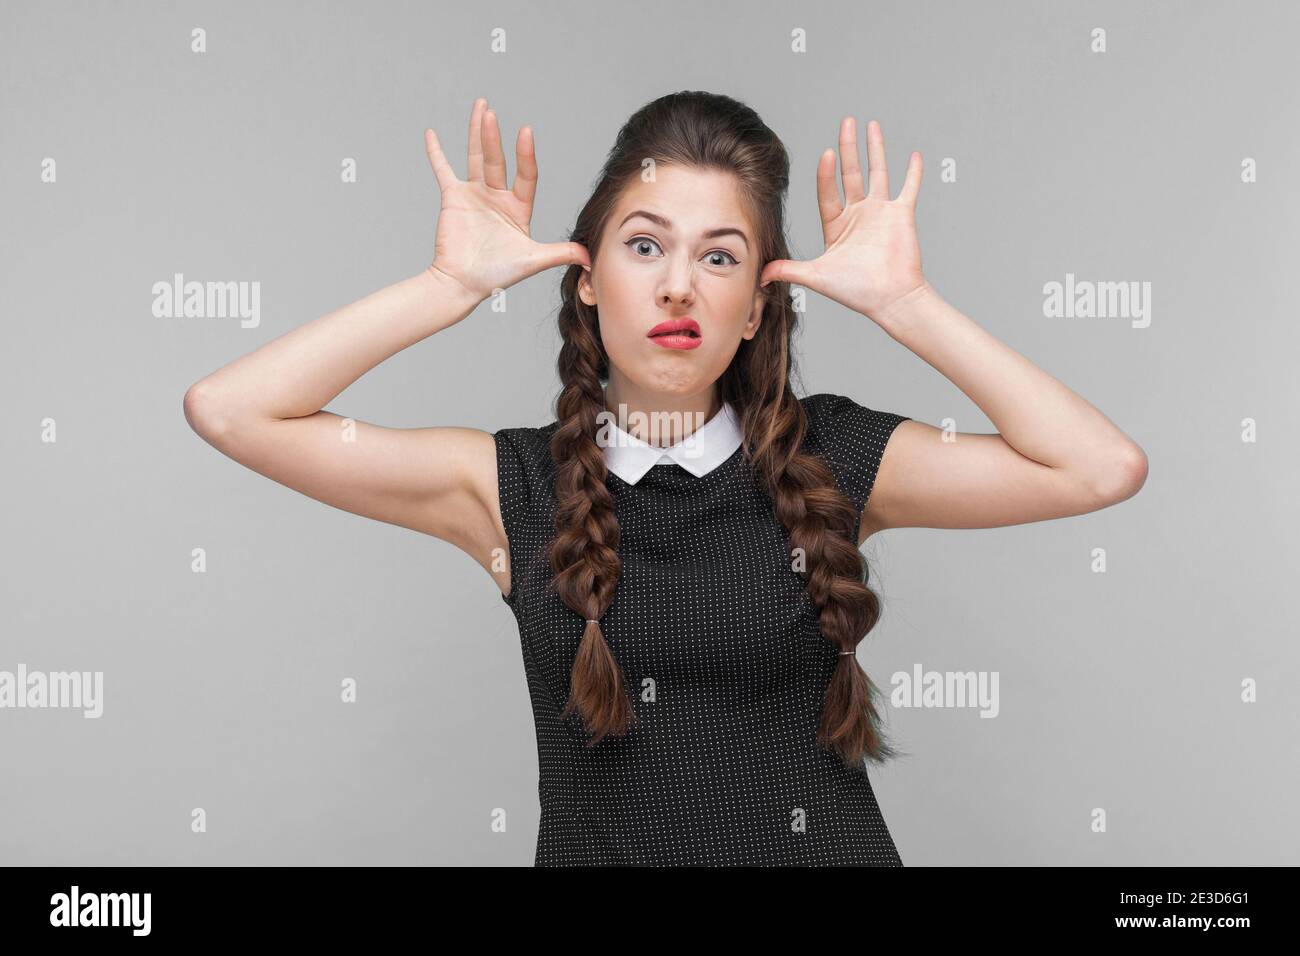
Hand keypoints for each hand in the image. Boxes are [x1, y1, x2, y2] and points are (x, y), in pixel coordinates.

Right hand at [423, 98, 590, 302]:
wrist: (463, 283)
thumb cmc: (497, 275)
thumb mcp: (533, 260)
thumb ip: (560, 253)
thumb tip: (590, 258)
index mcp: (518, 208)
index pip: (525, 175)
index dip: (525, 154)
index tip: (526, 131)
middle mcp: (497, 197)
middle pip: (498, 160)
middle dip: (493, 137)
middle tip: (491, 111)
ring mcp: (475, 195)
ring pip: (476, 158)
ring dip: (476, 134)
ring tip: (480, 107)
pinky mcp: (453, 199)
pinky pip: (443, 171)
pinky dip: (436, 154)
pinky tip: (431, 134)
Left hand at [759, 118, 927, 321]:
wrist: (889, 298)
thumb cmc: (856, 291)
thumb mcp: (816, 276)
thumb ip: (788, 270)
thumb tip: (759, 275)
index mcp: (838, 226)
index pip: (828, 192)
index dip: (826, 173)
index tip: (826, 154)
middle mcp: (858, 216)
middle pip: (851, 174)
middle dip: (848, 148)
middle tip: (845, 123)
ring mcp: (881, 214)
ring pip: (878, 172)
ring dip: (875, 149)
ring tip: (871, 125)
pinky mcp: (902, 216)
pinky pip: (909, 188)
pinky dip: (913, 173)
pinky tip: (914, 155)